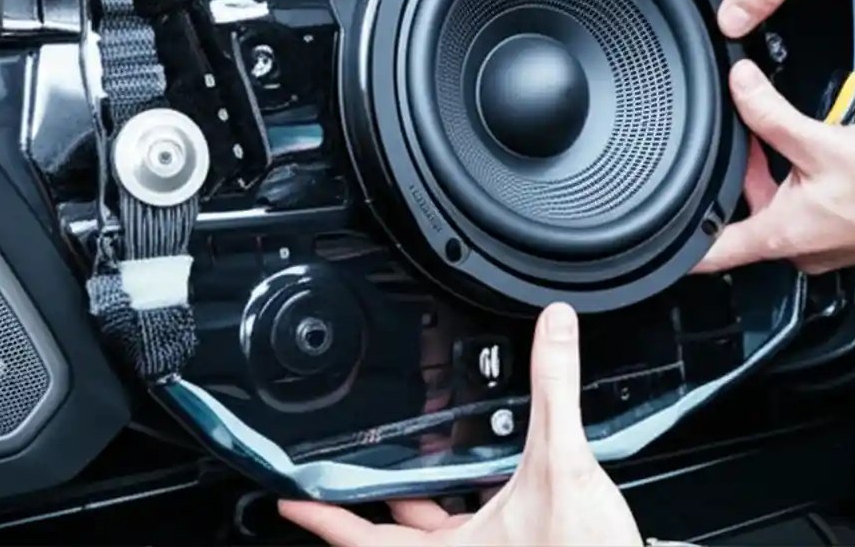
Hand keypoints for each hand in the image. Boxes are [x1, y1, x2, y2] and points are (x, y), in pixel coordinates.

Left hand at [279, 303, 643, 546]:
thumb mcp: (564, 463)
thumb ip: (555, 390)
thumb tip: (552, 328)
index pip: (362, 538)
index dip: (322, 517)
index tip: (290, 503)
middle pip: (396, 528)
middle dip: (376, 492)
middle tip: (352, 462)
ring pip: (438, 526)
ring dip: (425, 494)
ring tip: (413, 455)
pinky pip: (475, 523)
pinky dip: (469, 497)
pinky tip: (486, 473)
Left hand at [695, 61, 854, 274]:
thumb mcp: (822, 140)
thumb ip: (770, 113)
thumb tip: (740, 86)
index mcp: (781, 237)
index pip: (710, 253)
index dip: (677, 248)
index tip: (653, 239)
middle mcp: (799, 249)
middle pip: (743, 214)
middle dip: (740, 173)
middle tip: (743, 136)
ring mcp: (823, 242)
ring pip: (777, 203)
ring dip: (774, 168)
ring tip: (786, 135)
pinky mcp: (844, 229)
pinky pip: (806, 202)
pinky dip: (801, 175)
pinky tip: (817, 147)